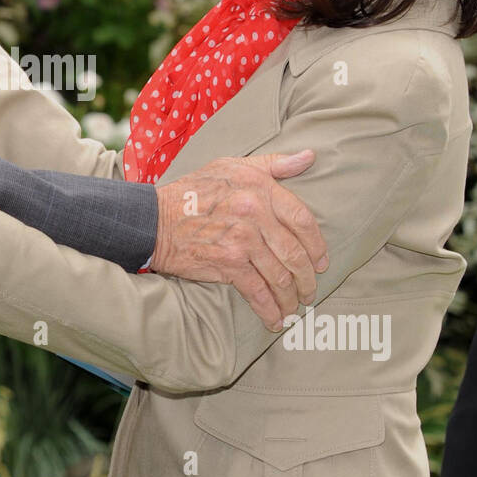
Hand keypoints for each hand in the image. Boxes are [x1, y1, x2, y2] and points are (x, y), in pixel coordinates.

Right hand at [150, 150, 326, 329]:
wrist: (154, 220)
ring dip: (291, 297)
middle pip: (296, 253)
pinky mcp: (227, 264)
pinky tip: (275, 319)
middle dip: (307, 278)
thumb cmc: (194, 191)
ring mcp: (242, 241)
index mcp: (260, 188)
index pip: (303, 219)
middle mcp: (255, 213)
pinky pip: (258, 292)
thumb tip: (310, 156)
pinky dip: (270, 310)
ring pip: (280, 276)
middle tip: (310, 291)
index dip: (317, 245)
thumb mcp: (233, 166)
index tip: (321, 261)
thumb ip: (274, 164)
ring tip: (294, 307)